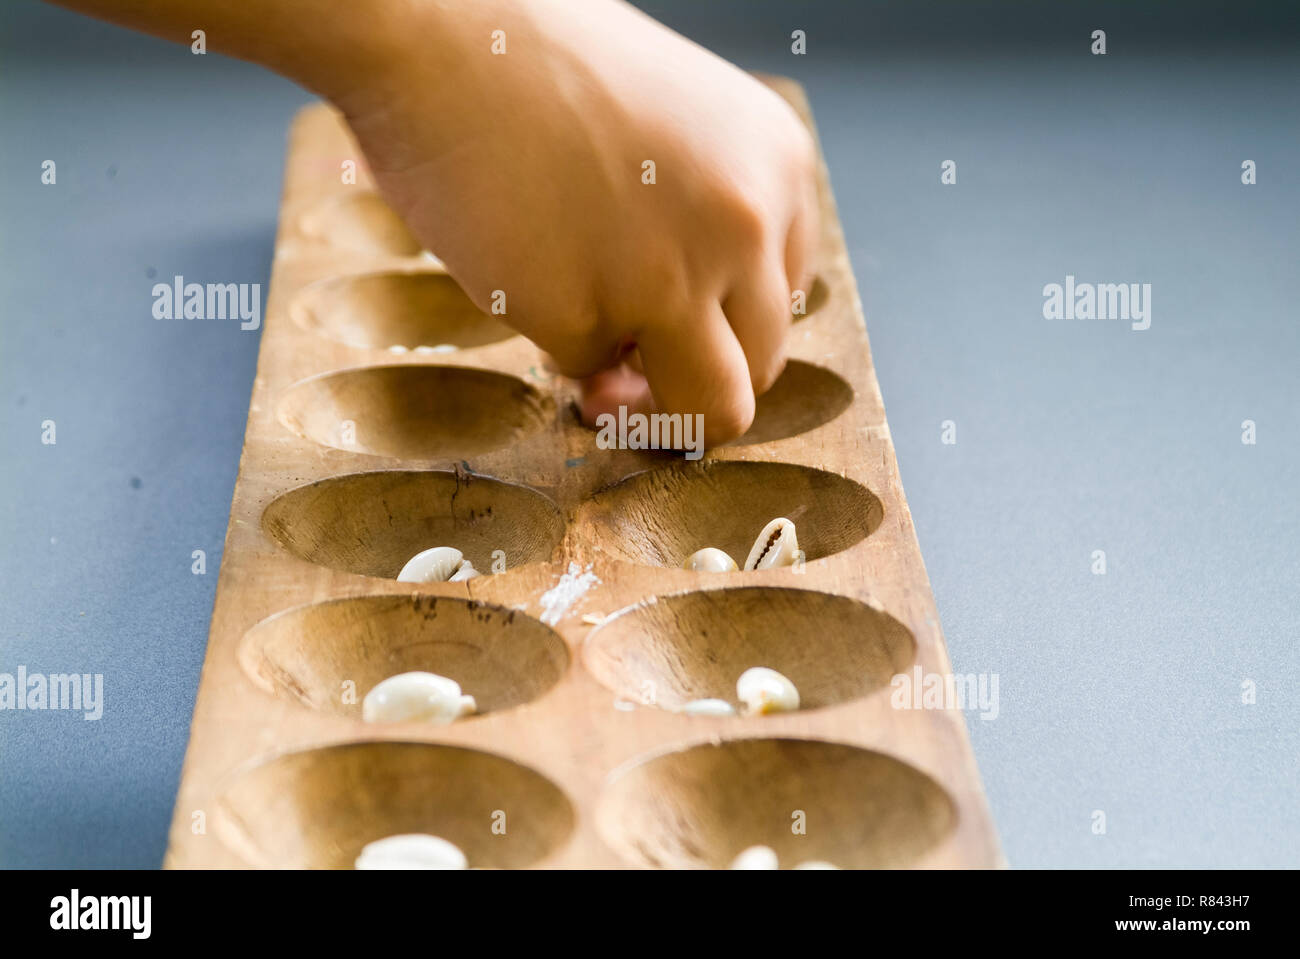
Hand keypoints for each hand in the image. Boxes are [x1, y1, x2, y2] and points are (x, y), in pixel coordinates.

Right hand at [331, 0, 818, 445]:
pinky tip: (523, 277)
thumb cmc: (539, 65)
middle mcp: (744, 227)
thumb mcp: (677, 124)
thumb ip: (704, 217)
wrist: (440, 31)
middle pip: (762, 367)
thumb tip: (675, 331)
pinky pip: (586, 372)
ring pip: (709, 408)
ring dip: (653, 410)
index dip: (721, 325)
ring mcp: (670, 278)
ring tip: (597, 382)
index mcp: (777, 170)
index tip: (671, 326)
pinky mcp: (585, 316)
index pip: (781, 299)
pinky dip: (554, 345)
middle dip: (694, 381)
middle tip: (632, 375)